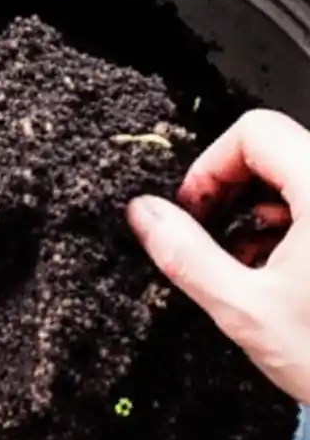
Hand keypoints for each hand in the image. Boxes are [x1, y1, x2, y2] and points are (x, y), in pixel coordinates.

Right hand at [127, 109, 309, 404]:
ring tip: (248, 267)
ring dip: (262, 212)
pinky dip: (294, 226)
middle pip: (277, 148)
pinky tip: (282, 275)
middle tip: (210, 241)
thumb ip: (186, 254)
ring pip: (300, 176)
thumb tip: (144, 214)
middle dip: (233, 193)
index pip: (255, 131)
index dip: (210, 168)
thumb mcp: (244, 308)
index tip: (193, 213)